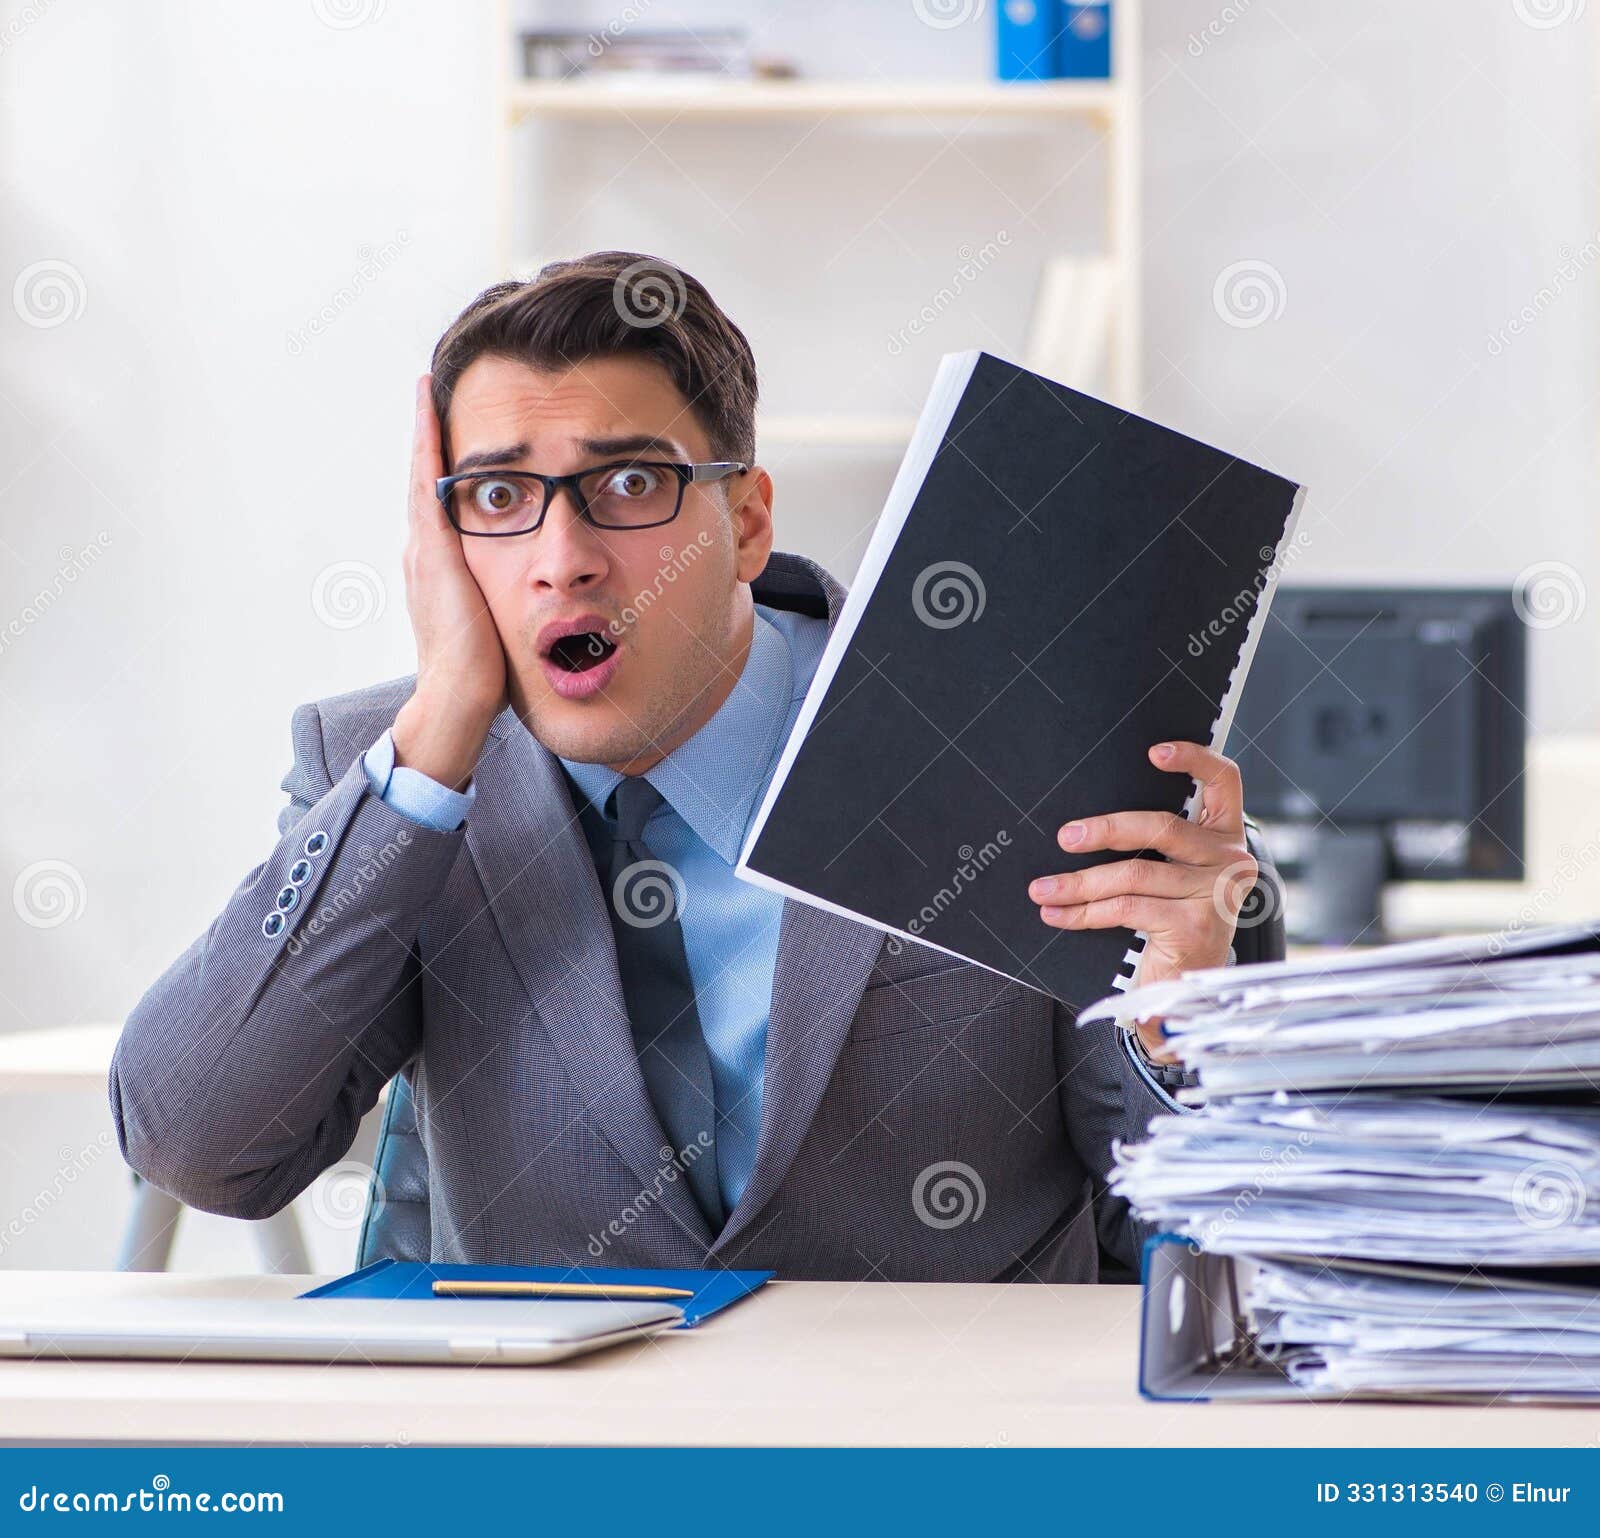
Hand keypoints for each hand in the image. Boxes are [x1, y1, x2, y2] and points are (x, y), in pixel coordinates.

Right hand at [392, 374, 507, 790]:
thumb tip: (546, 604)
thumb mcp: (502, 626)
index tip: (456, 441)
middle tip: (429, 392)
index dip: (446, 471)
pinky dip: (426, 441)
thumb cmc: (488, 676)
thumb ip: (512, 605)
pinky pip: (426, 479)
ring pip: (422, 473)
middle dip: (429, 437)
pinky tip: (430, 407)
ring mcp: (424, 549)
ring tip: (426, 387)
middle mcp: (424, 554)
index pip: (441, 508)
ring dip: (425, 429)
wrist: (461, 698)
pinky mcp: (433, 548)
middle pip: (425, 481)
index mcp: (440, 572)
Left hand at [1027, 741, 1256, 1058]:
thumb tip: (1087, 822)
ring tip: (1043, 889)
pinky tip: (1059, 914)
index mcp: (1224, 835)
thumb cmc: (1170, 924)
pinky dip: (1085, 912)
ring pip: (1134, 874)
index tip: (1153, 751)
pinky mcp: (1197, 925)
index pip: (1224, 780)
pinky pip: (1127, 908)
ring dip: (1079, 882)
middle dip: (1105, 830)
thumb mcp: (1170, 876)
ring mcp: (1217, 893)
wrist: (1185, 990)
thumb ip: (1155, 845)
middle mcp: (1230, 859)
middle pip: (1161, 827)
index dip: (1193, 758)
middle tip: (1065, 837)